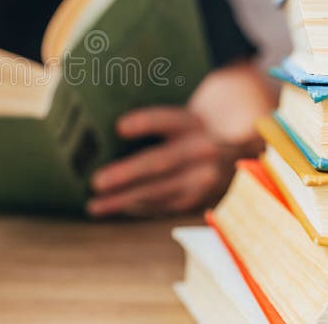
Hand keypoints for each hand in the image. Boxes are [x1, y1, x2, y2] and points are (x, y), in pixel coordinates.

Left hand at [87, 106, 238, 217]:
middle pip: (161, 162)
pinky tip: (116, 208)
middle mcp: (202, 150)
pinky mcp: (198, 199)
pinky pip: (164, 205)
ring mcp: (203, 179)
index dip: (145, 122)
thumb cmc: (187, 132)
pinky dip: (138, 207)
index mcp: (193, 123)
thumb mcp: (178, 119)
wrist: (232, 154)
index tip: (119, 126)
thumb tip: (109, 130)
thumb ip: (152, 124)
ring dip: (124, 201)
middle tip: (96, 182)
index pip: (167, 120)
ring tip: (95, 205)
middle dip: (126, 174)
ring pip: (159, 191)